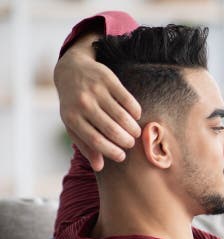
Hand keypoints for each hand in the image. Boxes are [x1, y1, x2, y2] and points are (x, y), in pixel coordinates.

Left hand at [54, 32, 141, 171]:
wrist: (71, 70)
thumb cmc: (74, 104)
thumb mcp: (73, 124)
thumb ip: (85, 145)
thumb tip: (99, 167)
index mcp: (72, 118)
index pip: (95, 141)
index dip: (111, 151)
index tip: (122, 157)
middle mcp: (82, 104)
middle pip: (111, 130)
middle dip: (125, 141)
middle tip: (130, 144)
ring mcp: (95, 91)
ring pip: (121, 116)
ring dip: (132, 128)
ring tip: (135, 133)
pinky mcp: (108, 80)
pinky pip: (128, 100)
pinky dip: (135, 111)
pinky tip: (135, 116)